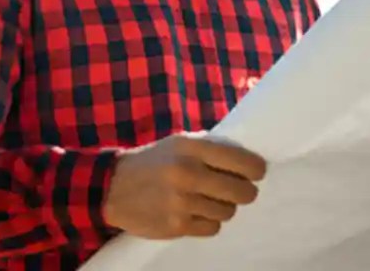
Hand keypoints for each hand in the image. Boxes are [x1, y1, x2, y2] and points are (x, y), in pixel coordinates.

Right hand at [102, 132, 266, 238]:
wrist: (113, 187)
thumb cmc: (155, 161)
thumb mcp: (181, 142)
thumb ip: (213, 148)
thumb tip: (249, 159)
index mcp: (193, 148)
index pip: (244, 162)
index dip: (257, 170)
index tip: (257, 172)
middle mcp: (189, 174)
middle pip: (243, 192)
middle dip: (246, 191)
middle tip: (240, 189)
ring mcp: (182, 202)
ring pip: (229, 211)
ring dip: (225, 206)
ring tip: (211, 199)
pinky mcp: (176, 226)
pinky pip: (213, 228)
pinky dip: (210, 221)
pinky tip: (198, 212)